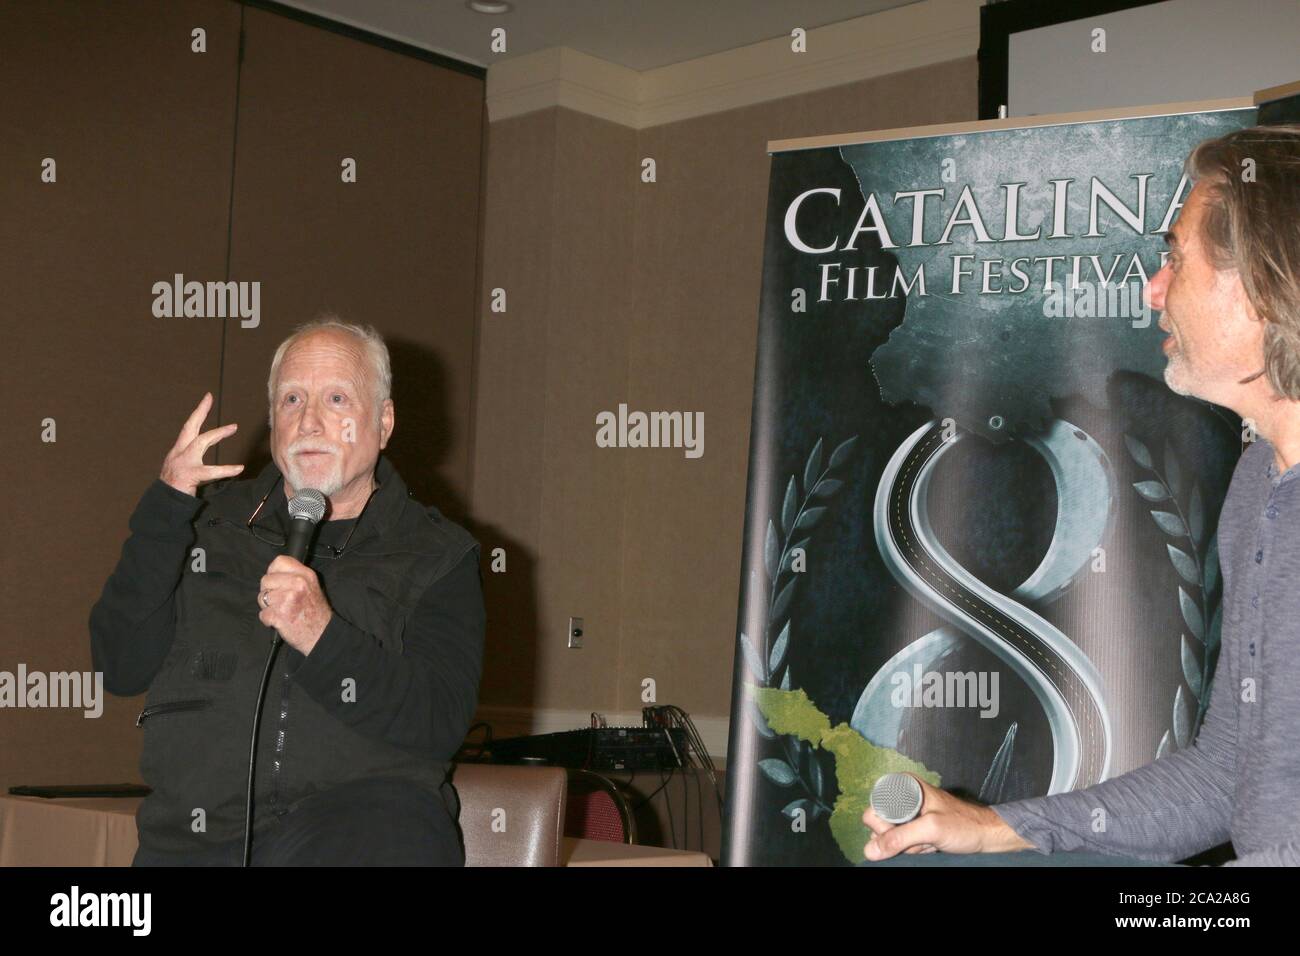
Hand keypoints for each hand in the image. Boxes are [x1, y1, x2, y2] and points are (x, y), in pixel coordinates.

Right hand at [160, 392, 243, 496]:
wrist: (164, 502)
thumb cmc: (176, 486)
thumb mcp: (182, 466)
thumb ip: (194, 456)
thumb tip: (206, 446)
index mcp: (179, 450)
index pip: (189, 427)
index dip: (198, 412)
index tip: (208, 398)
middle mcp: (179, 453)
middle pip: (190, 428)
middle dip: (199, 412)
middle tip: (209, 398)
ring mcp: (184, 463)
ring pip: (201, 443)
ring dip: (217, 434)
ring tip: (233, 427)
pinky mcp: (190, 476)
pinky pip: (211, 472)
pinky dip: (226, 470)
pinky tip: (239, 468)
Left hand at [258, 555, 332, 653]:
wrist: (322, 635)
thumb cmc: (316, 613)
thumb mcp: (312, 587)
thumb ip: (296, 576)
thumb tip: (275, 572)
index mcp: (306, 575)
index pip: (280, 561)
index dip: (274, 572)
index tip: (277, 581)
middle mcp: (298, 584)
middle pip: (266, 580)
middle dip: (269, 591)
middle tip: (281, 601)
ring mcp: (287, 599)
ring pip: (262, 597)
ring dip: (268, 607)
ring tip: (282, 611)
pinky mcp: (279, 615)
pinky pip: (263, 614)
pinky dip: (269, 620)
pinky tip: (281, 621)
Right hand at [861, 773, 1034, 860]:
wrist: (984, 836)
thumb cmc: (963, 825)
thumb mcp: (931, 829)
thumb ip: (899, 838)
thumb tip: (870, 850)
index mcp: (903, 786)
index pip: (873, 810)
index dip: (884, 827)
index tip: (907, 830)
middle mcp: (900, 797)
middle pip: (878, 826)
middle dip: (899, 838)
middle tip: (922, 837)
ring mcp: (905, 815)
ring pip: (889, 838)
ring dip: (908, 846)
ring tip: (929, 841)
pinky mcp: (911, 828)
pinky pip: (900, 844)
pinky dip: (913, 849)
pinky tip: (929, 845)